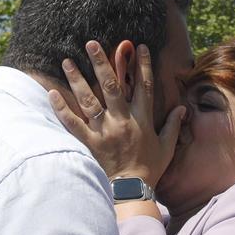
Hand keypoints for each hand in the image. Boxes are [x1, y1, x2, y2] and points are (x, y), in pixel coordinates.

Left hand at [50, 40, 184, 185]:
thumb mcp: (166, 147)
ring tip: (67, 61)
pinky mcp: (89, 142)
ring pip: (89, 100)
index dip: (142, 65)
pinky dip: (61, 109)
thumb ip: (173, 126)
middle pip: (111, 85)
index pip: (143, 86)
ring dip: (77, 79)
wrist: (131, 191)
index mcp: (142, 119)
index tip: (139, 46)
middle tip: (91, 43)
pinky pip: (72, 123)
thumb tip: (182, 109)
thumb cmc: (149, 169)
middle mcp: (122, 120)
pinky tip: (52, 94)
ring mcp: (104, 131)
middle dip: (101, 62)